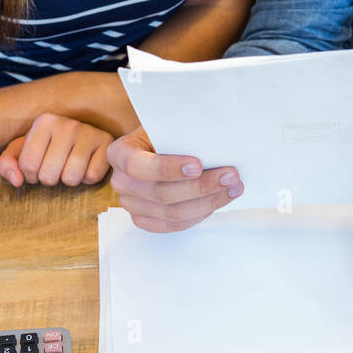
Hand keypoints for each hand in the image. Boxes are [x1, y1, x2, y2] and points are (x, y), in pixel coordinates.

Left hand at [0, 113, 113, 187]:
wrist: (83, 134)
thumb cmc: (48, 145)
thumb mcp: (22, 150)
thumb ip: (7, 165)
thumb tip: (17, 181)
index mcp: (44, 121)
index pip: (28, 166)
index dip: (30, 176)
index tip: (38, 167)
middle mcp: (67, 124)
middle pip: (48, 175)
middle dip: (49, 179)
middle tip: (55, 168)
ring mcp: (90, 132)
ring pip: (71, 178)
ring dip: (68, 180)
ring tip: (69, 167)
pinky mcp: (107, 144)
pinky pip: (92, 177)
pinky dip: (88, 178)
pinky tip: (86, 165)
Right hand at [106, 129, 242, 231]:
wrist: (158, 147)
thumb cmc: (165, 134)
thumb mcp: (166, 126)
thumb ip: (180, 135)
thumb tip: (213, 144)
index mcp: (119, 153)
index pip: (138, 166)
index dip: (168, 168)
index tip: (198, 164)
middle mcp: (120, 181)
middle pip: (160, 193)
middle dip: (200, 186)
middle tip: (230, 176)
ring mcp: (130, 204)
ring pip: (171, 213)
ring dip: (207, 202)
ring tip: (233, 188)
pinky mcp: (145, 220)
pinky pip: (173, 225)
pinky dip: (199, 214)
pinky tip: (217, 201)